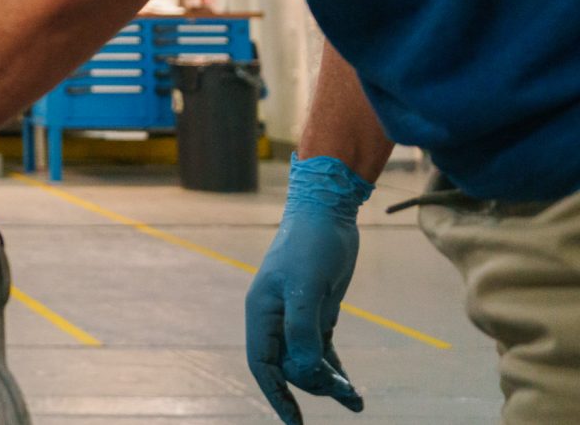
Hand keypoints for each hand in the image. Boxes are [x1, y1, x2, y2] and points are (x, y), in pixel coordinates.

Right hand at [245, 155, 373, 422]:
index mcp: (262, 312)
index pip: (263, 364)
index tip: (295, 423)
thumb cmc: (311, 246)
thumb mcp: (307, 288)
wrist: (328, 213)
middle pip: (289, 367)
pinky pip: (323, 352)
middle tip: (345, 393)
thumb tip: (303, 371)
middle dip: (314, 385)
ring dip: (329, 382)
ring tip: (355, 399)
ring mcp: (297, 317)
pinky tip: (352, 389)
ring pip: (308, 362)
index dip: (276, 395)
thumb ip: (302, 330)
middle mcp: (276, 319)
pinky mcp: (317, 313)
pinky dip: (336, 371)